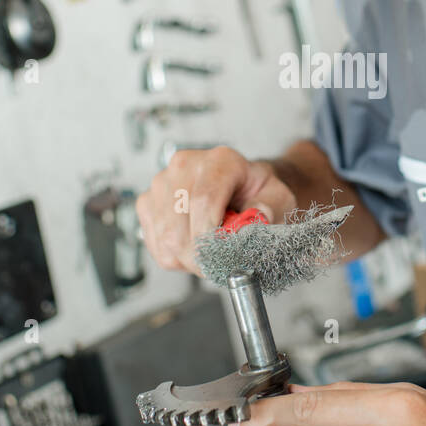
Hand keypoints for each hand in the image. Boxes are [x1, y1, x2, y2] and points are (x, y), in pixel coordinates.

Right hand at [135, 145, 296, 273]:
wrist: (242, 187)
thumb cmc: (258, 193)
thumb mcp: (278, 198)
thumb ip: (270, 208)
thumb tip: (257, 217)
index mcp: (220, 161)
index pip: (203, 200)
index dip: (209, 237)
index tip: (220, 258)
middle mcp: (185, 166)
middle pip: (178, 224)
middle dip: (199, 256)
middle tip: (219, 265)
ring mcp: (161, 183)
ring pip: (165, 237)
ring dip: (187, 258)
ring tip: (209, 252)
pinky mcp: (147, 202)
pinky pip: (154, 242)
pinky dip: (174, 256)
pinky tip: (193, 247)